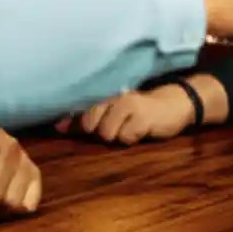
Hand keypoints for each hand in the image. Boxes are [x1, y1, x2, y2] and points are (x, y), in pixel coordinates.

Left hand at [54, 86, 192, 144]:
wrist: (174, 104)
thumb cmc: (139, 112)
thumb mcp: (112, 112)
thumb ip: (86, 119)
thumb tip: (58, 127)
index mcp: (104, 93)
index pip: (80, 108)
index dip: (73, 122)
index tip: (63, 128)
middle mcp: (114, 95)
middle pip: (90, 124)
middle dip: (100, 132)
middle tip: (117, 126)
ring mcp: (129, 104)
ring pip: (106, 133)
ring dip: (118, 136)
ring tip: (131, 127)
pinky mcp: (143, 117)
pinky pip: (125, 138)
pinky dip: (132, 139)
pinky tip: (142, 130)